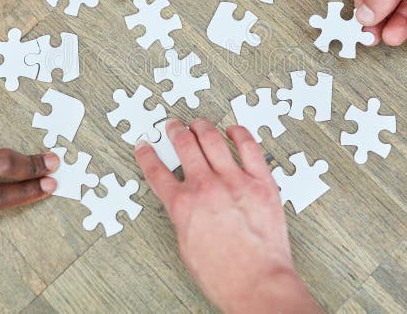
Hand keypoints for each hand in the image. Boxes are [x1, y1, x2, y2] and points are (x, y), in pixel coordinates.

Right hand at [135, 119, 318, 313]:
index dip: (147, 155)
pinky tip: (233, 130)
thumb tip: (184, 203)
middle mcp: (205, 187)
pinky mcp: (261, 182)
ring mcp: (234, 181)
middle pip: (184, 146)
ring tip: (198, 123)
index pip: (157, 171)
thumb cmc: (224, 275)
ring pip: (213, 140)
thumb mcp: (187, 246)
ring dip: (201, 127)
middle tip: (172, 125)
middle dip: (174, 132)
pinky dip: (239, 134)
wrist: (257, 284)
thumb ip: (183, 217)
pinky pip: (249, 147)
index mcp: (182, 205)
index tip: (145, 146)